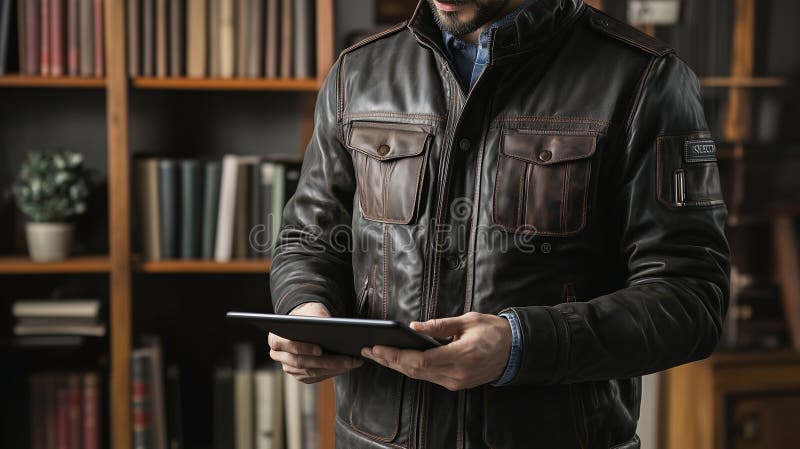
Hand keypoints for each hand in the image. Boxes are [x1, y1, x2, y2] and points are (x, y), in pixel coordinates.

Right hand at [268, 302, 362, 382]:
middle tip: (348, 360)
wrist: (306, 323)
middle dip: (327, 362)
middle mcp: (279, 356)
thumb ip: (318, 317)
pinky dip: (332, 372)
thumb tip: (331, 326)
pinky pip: (316, 377)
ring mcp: (288, 367)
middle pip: (303, 362)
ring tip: (352, 363)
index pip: (289, 346)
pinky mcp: (299, 375)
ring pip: (311, 372)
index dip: (304, 348)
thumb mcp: (312, 311)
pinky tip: (346, 367)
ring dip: (334, 369)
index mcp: (276, 338)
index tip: (320, 350)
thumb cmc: (308, 315)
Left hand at [361, 311, 511, 390]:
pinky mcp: (457, 384)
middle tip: (368, 350)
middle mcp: (457, 374)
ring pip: (419, 376)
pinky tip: (398, 361)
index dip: (396, 356)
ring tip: (377, 355)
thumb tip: (413, 327)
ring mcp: (457, 382)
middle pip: (415, 371)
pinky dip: (411, 369)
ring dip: (397, 366)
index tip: (378, 347)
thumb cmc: (494, 331)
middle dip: (389, 361)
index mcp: (462, 356)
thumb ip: (440, 325)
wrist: (516, 350)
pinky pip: (429, 377)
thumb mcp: (468, 320)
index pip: (421, 361)